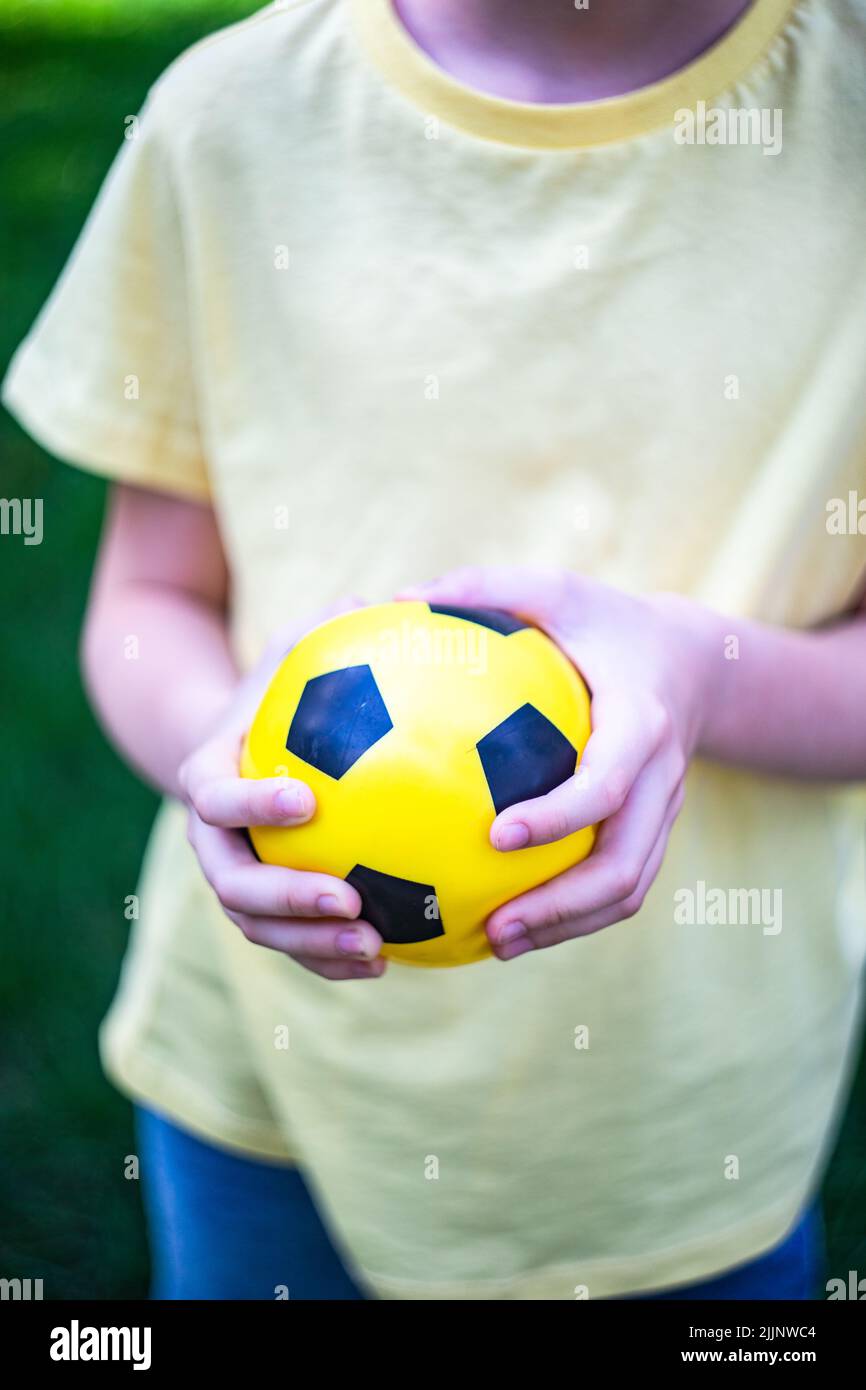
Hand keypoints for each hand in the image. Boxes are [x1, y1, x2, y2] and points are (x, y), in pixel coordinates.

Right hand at [178, 601, 386, 980]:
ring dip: (313, 946)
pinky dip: (331, 959)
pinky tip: (389, 959)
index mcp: (209, 777)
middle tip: (351, 901)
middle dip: (288, 901)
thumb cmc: (283, 696)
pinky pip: (293, 945)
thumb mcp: (296, 655)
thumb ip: (327, 632)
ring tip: (376, 949)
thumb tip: (386, 598)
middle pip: (232, 884)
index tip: (307, 801)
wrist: (246, 752)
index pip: (217, 798)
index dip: (253, 804)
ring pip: (260, 927)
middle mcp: (211, 839)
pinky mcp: (266, 910)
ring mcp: (236, 880)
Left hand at [402, 568, 716, 960]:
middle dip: (562, 907)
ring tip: (494, 942)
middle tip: (493, 929)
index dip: (559, 817)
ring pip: (628, 890)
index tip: (497, 836)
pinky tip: (506, 920)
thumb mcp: (557, 590)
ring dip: (565, 926)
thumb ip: (487, 587)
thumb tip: (401, 594)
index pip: (609, 783)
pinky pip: (618, 885)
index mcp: (642, 722)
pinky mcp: (652, 832)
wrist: (692, 661)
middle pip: (627, 865)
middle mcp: (664, 778)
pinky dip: (570, 914)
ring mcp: (665, 813)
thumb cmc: (606, 621)